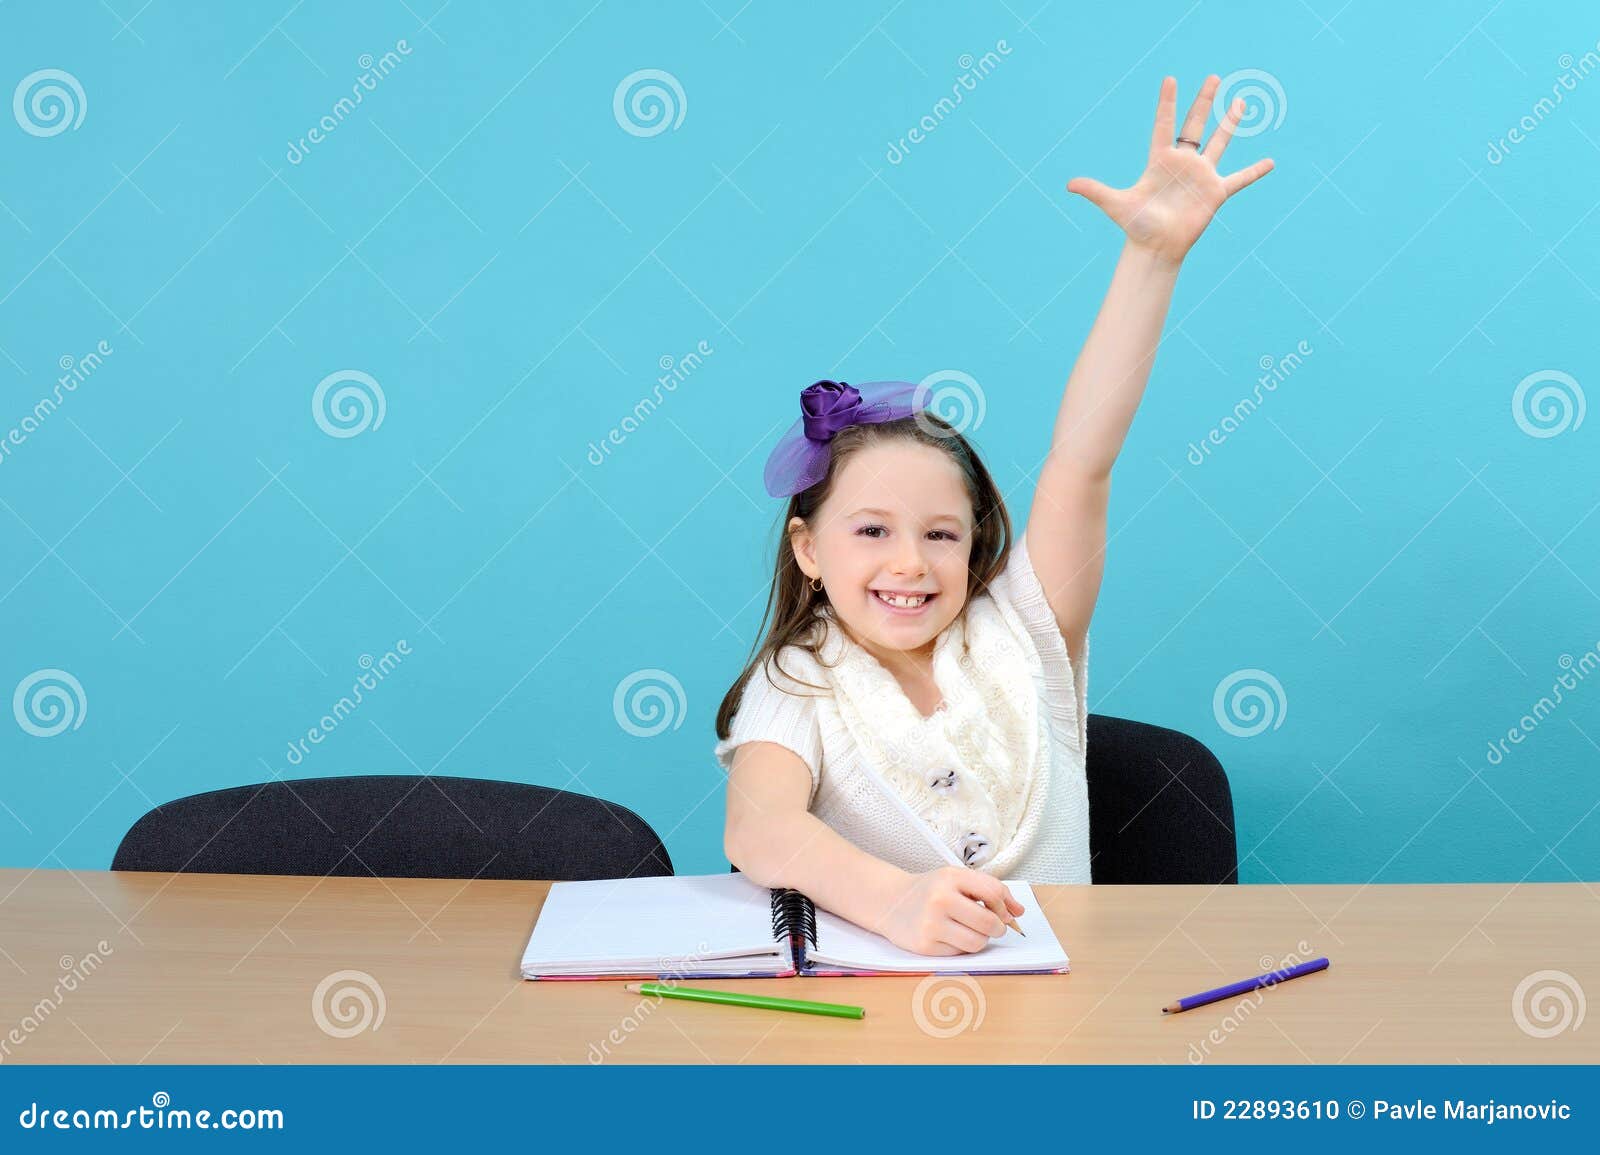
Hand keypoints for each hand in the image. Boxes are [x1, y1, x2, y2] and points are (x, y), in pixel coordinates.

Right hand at [874, 866, 1025, 955]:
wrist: (891, 902)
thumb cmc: (931, 890)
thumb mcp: (957, 879)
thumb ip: (991, 890)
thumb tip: (1019, 912)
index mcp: (951, 877)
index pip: (993, 893)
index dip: (1006, 906)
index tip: (1004, 912)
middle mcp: (940, 899)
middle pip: (988, 923)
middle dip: (998, 928)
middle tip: (993, 927)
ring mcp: (931, 924)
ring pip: (977, 942)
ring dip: (981, 939)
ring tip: (971, 930)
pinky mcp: (925, 946)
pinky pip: (960, 953)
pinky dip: (962, 946)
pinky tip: (951, 936)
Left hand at [1066, 74, 1274, 266]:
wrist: (1156, 248)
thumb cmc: (1136, 226)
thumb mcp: (1115, 204)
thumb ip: (1095, 191)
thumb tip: (1068, 185)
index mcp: (1159, 161)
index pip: (1164, 125)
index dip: (1167, 103)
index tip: (1170, 80)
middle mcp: (1182, 164)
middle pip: (1195, 125)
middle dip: (1204, 101)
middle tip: (1213, 78)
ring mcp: (1201, 176)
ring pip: (1219, 143)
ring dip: (1230, 124)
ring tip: (1241, 103)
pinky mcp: (1215, 192)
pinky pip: (1239, 179)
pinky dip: (1254, 172)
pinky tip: (1271, 162)